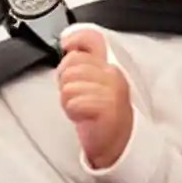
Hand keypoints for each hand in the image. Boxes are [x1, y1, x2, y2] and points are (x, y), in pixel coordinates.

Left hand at [58, 28, 132, 169]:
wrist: (116, 144)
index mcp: (109, 65)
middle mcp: (113, 74)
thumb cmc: (99, 114)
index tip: (67, 46)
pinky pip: (74, 102)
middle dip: (65, 82)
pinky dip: (72, 111)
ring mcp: (113, 90)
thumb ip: (81, 62)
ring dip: (68, 100)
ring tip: (80, 108)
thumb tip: (68, 41)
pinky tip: (82, 117)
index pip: (92, 38)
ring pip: (69, 84)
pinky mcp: (108, 107)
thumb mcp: (90, 83)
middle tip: (76, 96)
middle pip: (71, 63)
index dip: (75, 40)